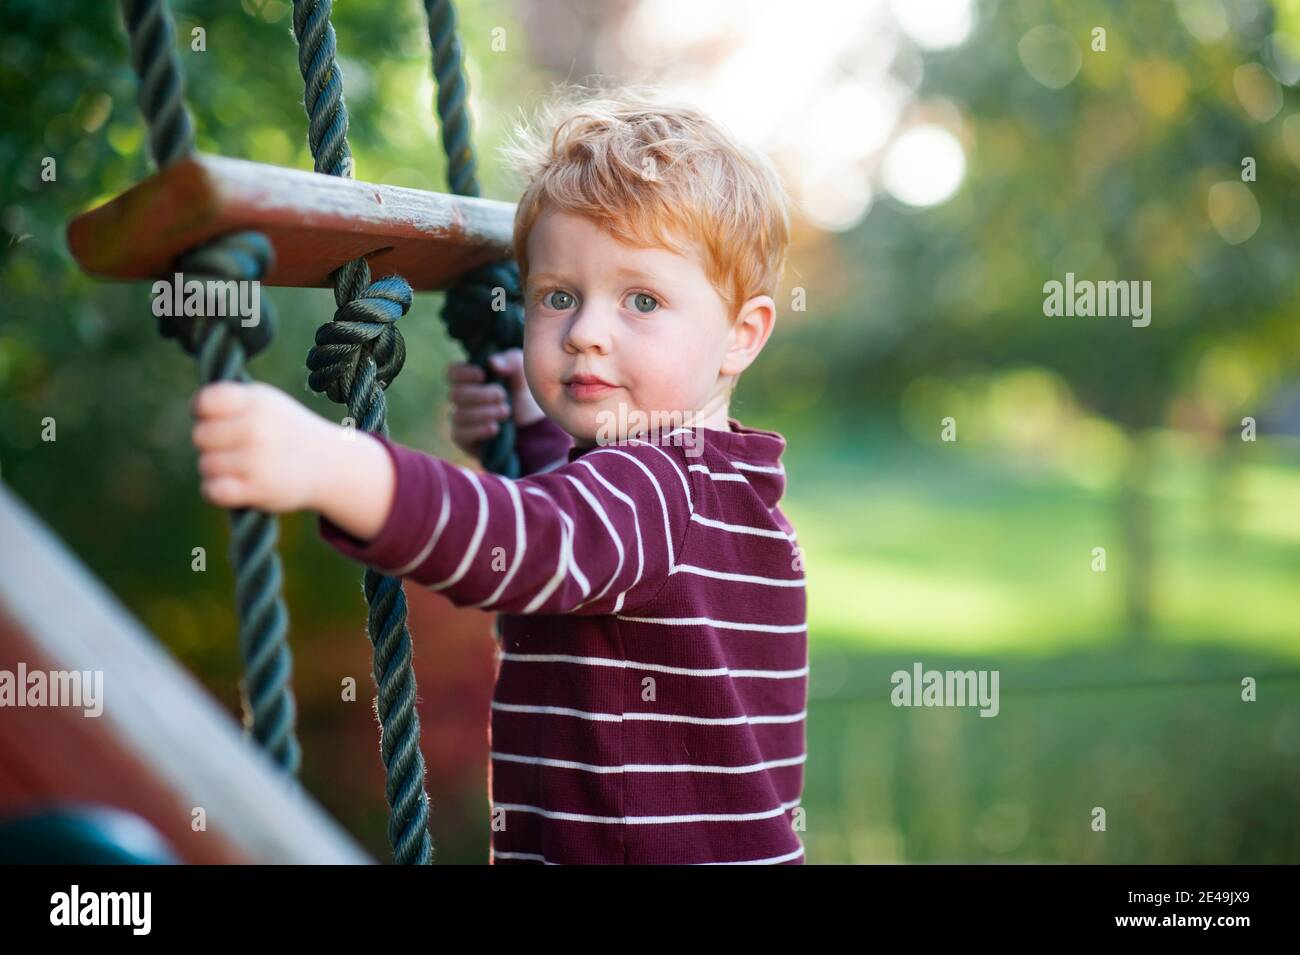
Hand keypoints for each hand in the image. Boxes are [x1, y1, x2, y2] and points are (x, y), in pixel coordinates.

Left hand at [190, 380, 339, 512]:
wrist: (330, 464)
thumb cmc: (288, 432)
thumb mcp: (267, 404)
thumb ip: (230, 401)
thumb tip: (194, 410)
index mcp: (257, 401)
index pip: (205, 402)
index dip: (201, 413)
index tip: (214, 421)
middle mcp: (256, 427)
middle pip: (200, 436)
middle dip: (211, 445)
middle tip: (232, 449)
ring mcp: (256, 459)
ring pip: (206, 465)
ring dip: (217, 470)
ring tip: (239, 468)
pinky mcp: (258, 489)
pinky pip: (212, 490)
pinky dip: (216, 491)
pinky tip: (231, 487)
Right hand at [446, 348, 545, 456]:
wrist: (533, 423)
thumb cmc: (523, 393)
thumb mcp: (522, 372)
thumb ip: (510, 361)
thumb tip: (492, 363)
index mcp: (470, 379)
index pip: (451, 373)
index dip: (462, 373)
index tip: (482, 375)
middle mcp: (461, 399)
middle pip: (455, 395)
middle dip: (481, 395)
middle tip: (503, 396)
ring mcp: (461, 419)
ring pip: (459, 415)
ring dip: (484, 413)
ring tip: (506, 412)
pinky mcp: (464, 439)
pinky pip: (460, 435)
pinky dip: (478, 430)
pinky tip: (495, 428)